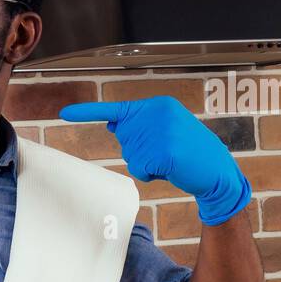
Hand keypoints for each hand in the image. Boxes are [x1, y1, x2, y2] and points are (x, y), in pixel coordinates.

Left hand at [59, 96, 250, 225]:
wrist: (218, 172)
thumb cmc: (189, 154)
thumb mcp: (166, 131)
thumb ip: (140, 126)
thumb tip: (113, 123)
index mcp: (158, 105)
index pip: (116, 109)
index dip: (87, 112)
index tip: (62, 114)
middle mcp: (158, 113)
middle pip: (124, 139)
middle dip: (140, 152)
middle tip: (167, 153)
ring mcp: (161, 132)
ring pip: (131, 156)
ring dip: (147, 165)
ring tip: (172, 161)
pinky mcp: (164, 152)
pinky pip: (140, 170)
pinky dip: (152, 176)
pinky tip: (172, 170)